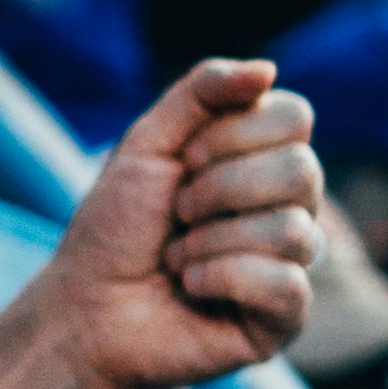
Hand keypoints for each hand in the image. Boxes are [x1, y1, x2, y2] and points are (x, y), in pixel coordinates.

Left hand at [31, 62, 322, 388]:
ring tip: (177, 258)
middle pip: (302, 171)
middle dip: (219, 189)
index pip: (294, 117)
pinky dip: (221, 279)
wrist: (85, 307)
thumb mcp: (147, 142)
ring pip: (293, 230)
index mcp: (264, 160)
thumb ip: (201, 92)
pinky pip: (286, 285)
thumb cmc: (116, 227)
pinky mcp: (285, 318)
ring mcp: (292, 264)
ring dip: (210, 240)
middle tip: (178, 214)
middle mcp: (289, 208)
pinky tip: (192, 288)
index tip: (184, 161)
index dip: (232, 134)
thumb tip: (268, 69)